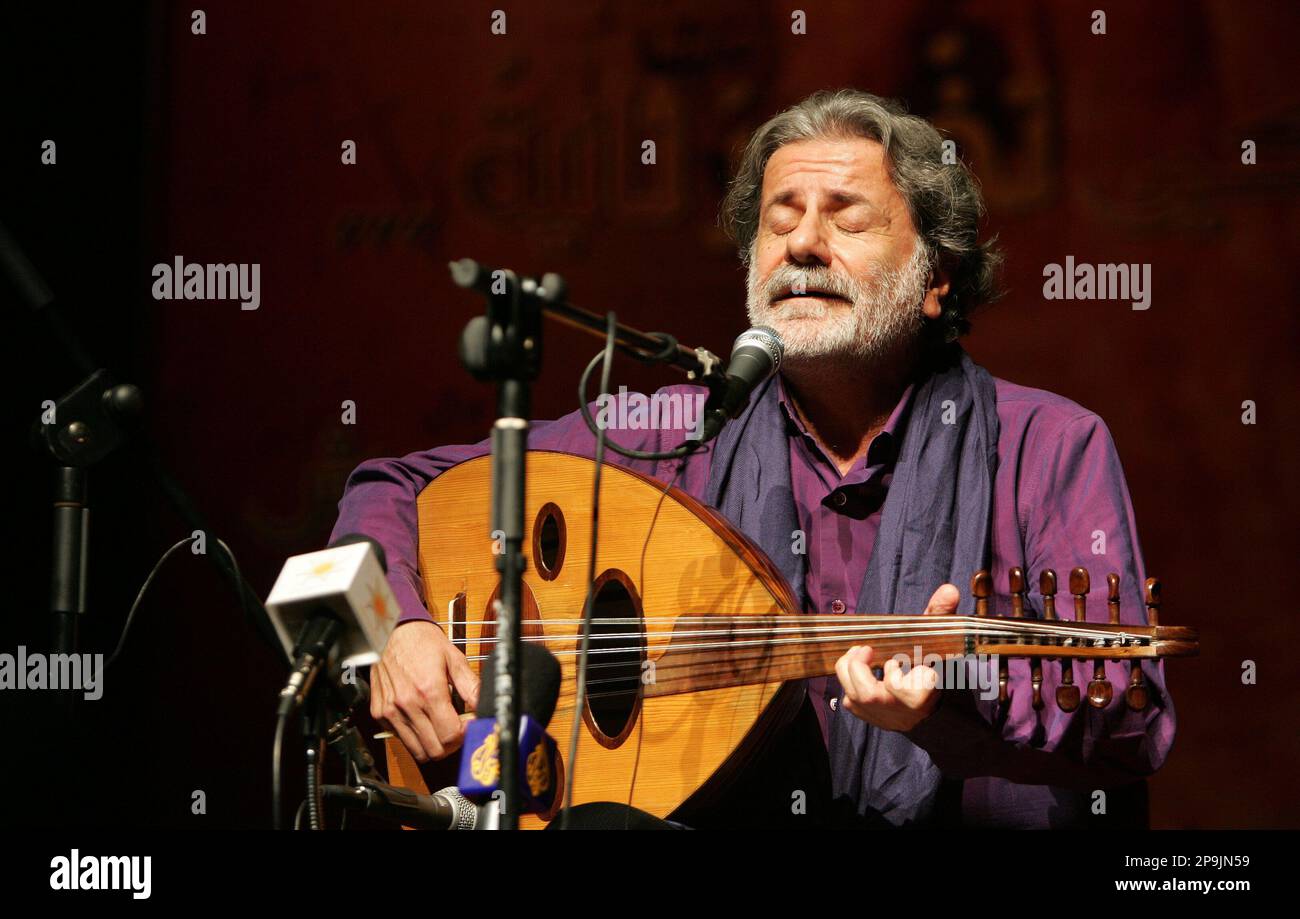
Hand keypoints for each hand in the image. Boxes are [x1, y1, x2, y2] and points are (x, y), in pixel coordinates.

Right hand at [370, 619, 479, 761]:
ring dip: (432, 743)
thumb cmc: (422, 642)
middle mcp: (407, 705)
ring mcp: (391, 711)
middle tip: (456, 728)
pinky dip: (414, 736)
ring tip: (439, 725)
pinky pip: (400, 738)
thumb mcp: (454, 659)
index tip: (468, 725)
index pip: (450, 736)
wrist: (391, 631)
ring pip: (417, 750)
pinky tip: (421, 718)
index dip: (464, 735)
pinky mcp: (380, 713)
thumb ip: (471, 686)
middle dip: (451, 744)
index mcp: (429, 691)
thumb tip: (485, 706)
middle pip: (435, 750)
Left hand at [834, 583, 959, 731]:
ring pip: (855, 694)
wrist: (923, 714)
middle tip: (866, 648)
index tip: (915, 664)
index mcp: (923, 694)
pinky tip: (861, 670)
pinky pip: (847, 697)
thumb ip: (939, 615)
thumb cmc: (927, 672)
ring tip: (861, 653)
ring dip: (851, 668)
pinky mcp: (864, 715)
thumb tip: (949, 589)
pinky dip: (849, 679)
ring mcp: (880, 714)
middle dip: (860, 667)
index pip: (912, 683)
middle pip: (870, 693)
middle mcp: (900, 709)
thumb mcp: (935, 644)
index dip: (914, 672)